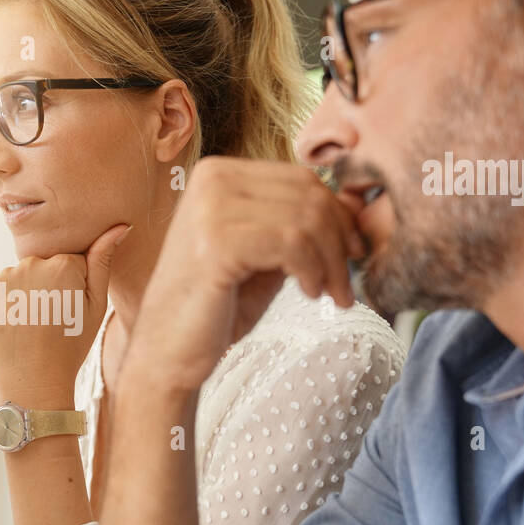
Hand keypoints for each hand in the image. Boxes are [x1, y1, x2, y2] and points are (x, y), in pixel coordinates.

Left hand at [0, 223, 129, 404]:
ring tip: (35, 321)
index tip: (71, 309)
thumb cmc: (70, 345)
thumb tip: (120, 225)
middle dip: (51, 284)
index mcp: (63, 264)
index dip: (75, 285)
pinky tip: (18, 320)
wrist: (33, 379)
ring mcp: (6, 276)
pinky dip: (10, 299)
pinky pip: (4, 285)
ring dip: (29, 290)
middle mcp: (31, 263)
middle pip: (46, 264)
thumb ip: (103, 262)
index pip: (72, 261)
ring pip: (24, 274)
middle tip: (53, 317)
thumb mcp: (96, 305)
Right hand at [125, 157, 364, 393]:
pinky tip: (309, 294)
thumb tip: (354, 207)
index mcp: (218, 174)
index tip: (354, 252)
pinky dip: (312, 270)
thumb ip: (298, 225)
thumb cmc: (216, 305)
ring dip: (331, 262)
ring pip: (307, 218)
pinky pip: (292, 242)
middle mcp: (212, 180)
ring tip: (330, 294)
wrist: (169, 351)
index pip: (301, 178)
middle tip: (347, 282)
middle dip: (340, 240)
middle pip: (308, 194)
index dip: (338, 215)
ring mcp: (211, 208)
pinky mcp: (217, 242)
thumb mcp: (265, 254)